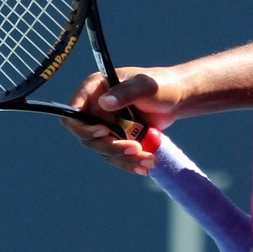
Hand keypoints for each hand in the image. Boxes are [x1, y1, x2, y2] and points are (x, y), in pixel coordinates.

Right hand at [61, 66, 187, 174]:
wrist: (178, 99)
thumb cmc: (162, 84)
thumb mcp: (146, 86)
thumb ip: (126, 92)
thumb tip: (104, 103)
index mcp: (95, 89)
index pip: (73, 111)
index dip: (83, 125)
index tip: (104, 131)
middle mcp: (95, 108)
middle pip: (88, 136)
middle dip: (111, 146)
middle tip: (135, 148)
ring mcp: (105, 124)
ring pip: (104, 149)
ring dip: (124, 158)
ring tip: (149, 159)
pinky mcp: (117, 138)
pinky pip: (116, 156)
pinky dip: (130, 162)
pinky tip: (144, 166)